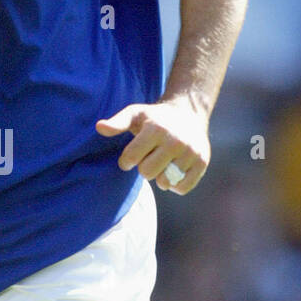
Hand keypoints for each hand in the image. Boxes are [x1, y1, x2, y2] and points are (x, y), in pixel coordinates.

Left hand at [95, 97, 210, 193]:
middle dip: (144, 168)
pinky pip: (182, 188)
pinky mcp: (202, 163)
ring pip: (165, 182)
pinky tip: (173, 171)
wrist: (189, 113)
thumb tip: (99, 127)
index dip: (126, 161)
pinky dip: (175, 185)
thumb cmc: (155, 117)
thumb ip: (117, 123)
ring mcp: (190, 153)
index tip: (131, 156)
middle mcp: (175, 141)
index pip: (131, 159)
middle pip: (147, 173)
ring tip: (162, 162)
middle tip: (150, 157)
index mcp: (156, 129)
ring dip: (160, 176)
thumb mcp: (135, 114)